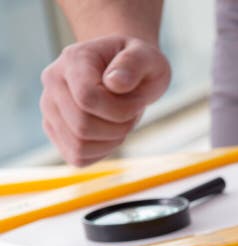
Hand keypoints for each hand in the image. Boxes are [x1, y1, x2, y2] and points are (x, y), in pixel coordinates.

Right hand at [40, 36, 170, 166]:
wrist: (125, 71)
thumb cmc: (138, 64)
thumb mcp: (147, 57)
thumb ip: (134, 64)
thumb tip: (114, 83)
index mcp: (74, 60)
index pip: (87, 99)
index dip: (122, 109)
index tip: (139, 100)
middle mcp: (53, 82)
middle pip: (83, 126)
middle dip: (120, 127)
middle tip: (132, 113)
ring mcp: (50, 108)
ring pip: (79, 146)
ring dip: (112, 140)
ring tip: (122, 121)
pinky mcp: (54, 130)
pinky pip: (77, 157)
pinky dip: (101, 152)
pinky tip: (110, 133)